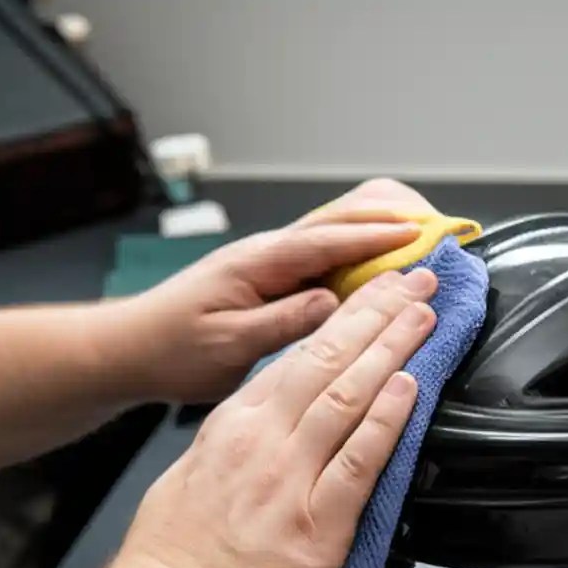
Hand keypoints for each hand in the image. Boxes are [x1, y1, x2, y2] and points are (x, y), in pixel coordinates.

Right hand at [97, 266, 437, 567]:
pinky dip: (387, 419)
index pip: (297, 357)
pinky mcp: (316, 526)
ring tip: (424, 315)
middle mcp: (261, 443)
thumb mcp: (191, 481)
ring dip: (393, 349)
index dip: (343, 319)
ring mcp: (289, 480)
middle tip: (416, 282)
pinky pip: (360, 460)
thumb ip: (236, 448)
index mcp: (233, 428)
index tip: (374, 293)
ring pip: (349, 395)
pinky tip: (410, 387)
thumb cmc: (171, 564)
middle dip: (378, 313)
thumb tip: (265, 425)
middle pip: (328, 360)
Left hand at [115, 178, 440, 403]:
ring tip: (424, 237)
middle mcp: (268, 252)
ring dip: (378, 231)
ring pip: (336, 233)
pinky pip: (328, 256)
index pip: (327, 240)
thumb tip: (333, 303)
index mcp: (258, 262)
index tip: (419, 236)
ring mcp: (272, 261)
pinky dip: (361, 252)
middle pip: (338, 220)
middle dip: (388, 219)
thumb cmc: (172, 349)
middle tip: (436, 227)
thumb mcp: (227, 345)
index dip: (376, 236)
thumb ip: (281, 322)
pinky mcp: (275, 277)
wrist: (131, 348)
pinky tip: (385, 265)